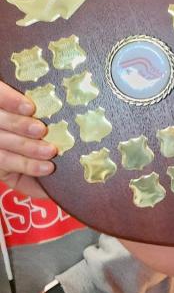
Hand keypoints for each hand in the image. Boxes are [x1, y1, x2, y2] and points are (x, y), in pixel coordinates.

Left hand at [0, 80, 55, 197]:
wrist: (3, 100)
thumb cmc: (16, 132)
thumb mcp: (16, 162)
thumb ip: (27, 176)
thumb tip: (51, 192)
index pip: (5, 162)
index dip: (25, 167)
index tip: (49, 169)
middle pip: (3, 143)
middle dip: (27, 149)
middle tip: (51, 150)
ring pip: (0, 121)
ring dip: (21, 127)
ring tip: (41, 129)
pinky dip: (12, 101)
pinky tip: (29, 107)